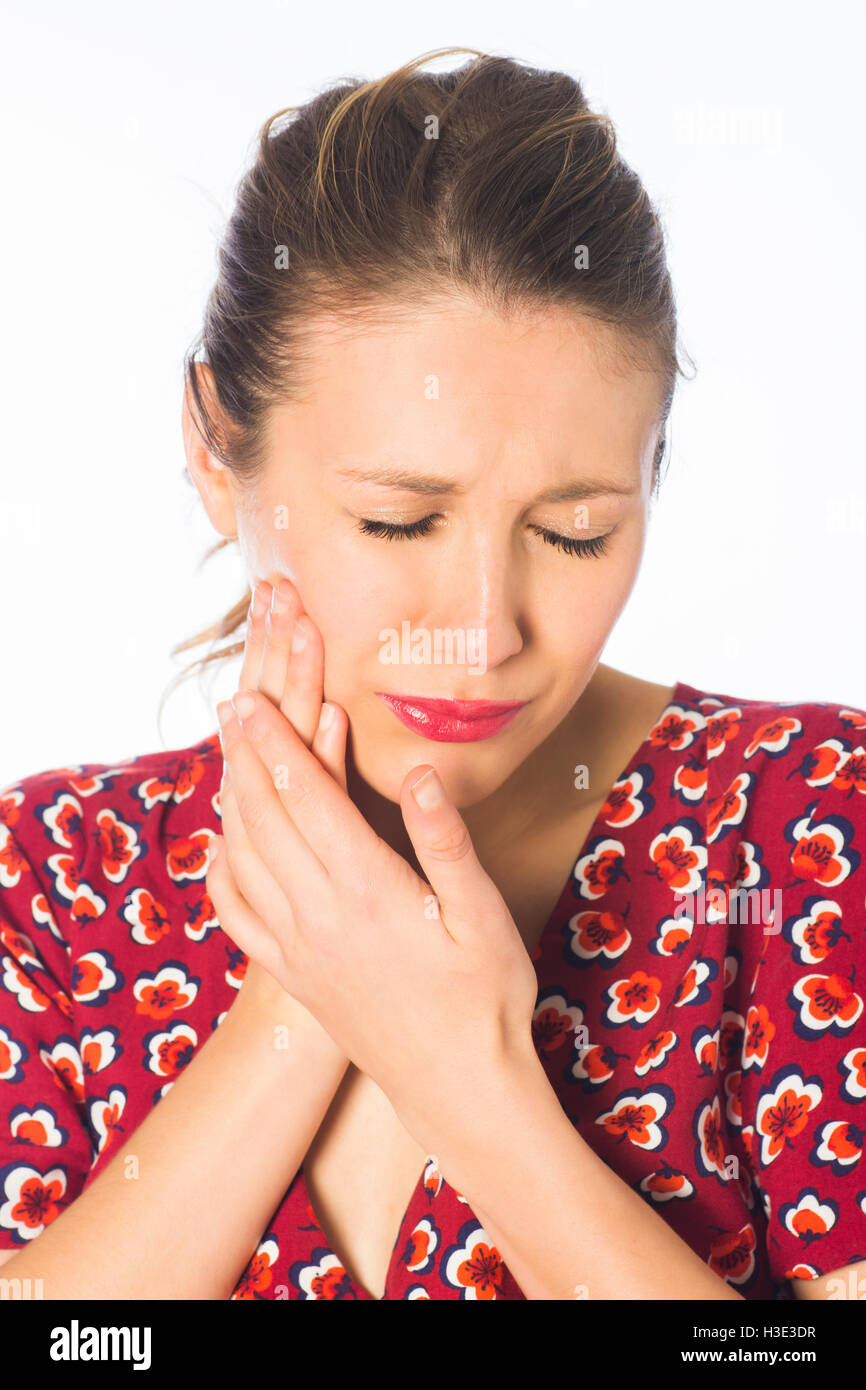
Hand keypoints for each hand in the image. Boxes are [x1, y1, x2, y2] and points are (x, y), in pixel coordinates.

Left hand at [215, 601, 539, 1145]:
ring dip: (233, 800)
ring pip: (245, 859)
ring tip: (228, 756)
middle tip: (233, 703)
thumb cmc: (486, 999)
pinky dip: (223, 869)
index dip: (280, 742)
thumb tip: (418, 772)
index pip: (308, 798)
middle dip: (247, 754)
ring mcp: (298, 948)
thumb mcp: (484, 916)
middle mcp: (319, 916)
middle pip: (267, 818)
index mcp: (368, 891)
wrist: (458, 1090)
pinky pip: (240, 914)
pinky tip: (224, 846)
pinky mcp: (293, 975)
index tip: (256, 699)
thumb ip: (445, 841)